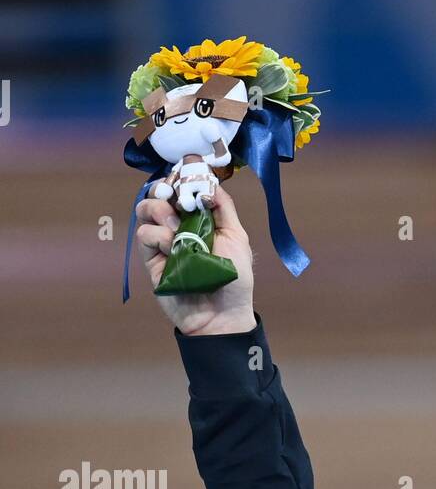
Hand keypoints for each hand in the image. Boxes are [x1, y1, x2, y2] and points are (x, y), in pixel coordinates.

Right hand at [135, 184, 254, 335]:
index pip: (183, 188)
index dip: (182, 177)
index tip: (187, 173)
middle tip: (175, 195)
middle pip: (161, 193)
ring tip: (175, 223)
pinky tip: (172, 244)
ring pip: (147, 209)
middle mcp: (180, 226)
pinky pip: (145, 234)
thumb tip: (209, 181)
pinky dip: (157, 234)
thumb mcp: (237, 237)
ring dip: (159, 208)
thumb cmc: (234, 279)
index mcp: (201, 219)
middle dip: (167, 187)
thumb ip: (224, 208)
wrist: (221, 315)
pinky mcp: (153, 259)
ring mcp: (164, 242)